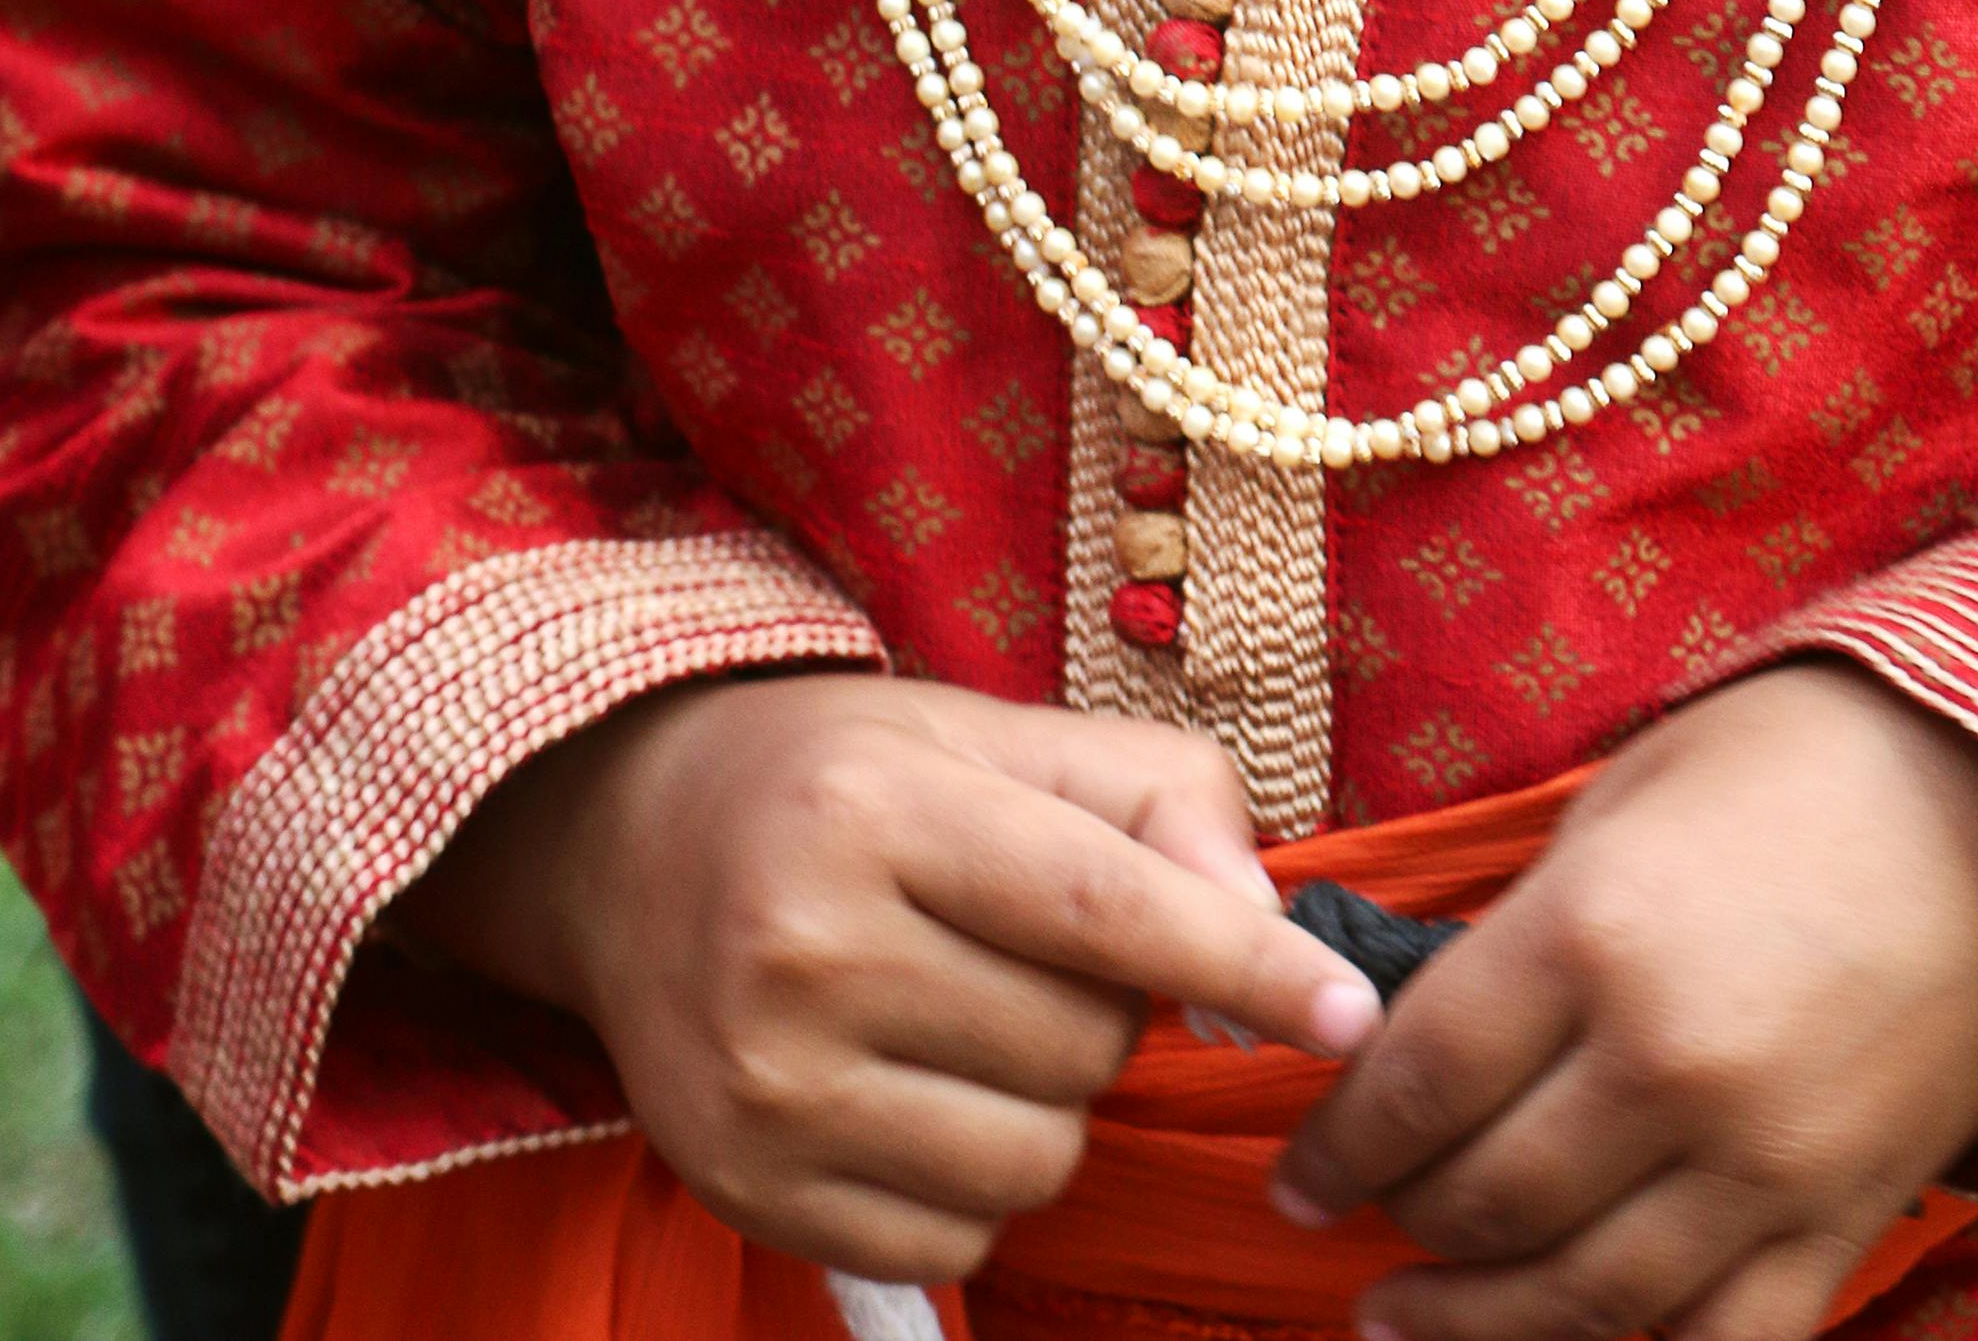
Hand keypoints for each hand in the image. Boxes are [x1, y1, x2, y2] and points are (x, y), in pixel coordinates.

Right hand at [399, 671, 1380, 1278]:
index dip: (1238, 963)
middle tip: (1023, 945)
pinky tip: (912, 1090)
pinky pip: (956, 1240)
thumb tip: (1267, 930)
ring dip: (1047, 1104)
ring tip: (967, 1016)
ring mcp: (765, 1086)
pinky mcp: (747, 1188)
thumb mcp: (995, 735)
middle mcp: (804, 948)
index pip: (1100, 909)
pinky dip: (973, 1184)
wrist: (630, 847)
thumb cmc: (849, 780)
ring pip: (1033, 1160)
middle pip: (1079, 1047)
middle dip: (1102, 1008)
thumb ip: (1157, 802)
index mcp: (875, 810)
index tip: (1347, 1009)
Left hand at [1272, 663, 1977, 1340]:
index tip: (1297, 1172)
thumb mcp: (1624, 803)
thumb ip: (1526, 928)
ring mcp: (1761, 1165)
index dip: (1338, 1144)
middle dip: (1398, 1223)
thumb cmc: (1799, 767)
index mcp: (1593, 940)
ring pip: (1580, 1301)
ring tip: (1404, 1323)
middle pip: (1483, 1202)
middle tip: (1353, 1223)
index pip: (1418, 1083)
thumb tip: (1424, 1021)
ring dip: (1475, 1324)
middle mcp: (1666, 1069)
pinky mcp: (1842, 1221)